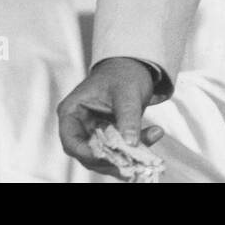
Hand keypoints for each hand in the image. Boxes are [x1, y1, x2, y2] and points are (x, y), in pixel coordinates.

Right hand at [57, 57, 165, 176]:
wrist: (133, 67)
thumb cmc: (123, 73)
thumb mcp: (127, 91)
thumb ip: (128, 116)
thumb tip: (130, 142)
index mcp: (72, 111)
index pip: (71, 141)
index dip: (86, 153)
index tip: (108, 155)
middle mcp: (79, 127)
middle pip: (88, 154)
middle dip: (113, 158)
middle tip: (137, 154)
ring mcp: (93, 134)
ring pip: (105, 157)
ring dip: (128, 155)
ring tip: (153, 136)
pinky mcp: (108, 139)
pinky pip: (118, 152)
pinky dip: (134, 151)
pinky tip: (153, 135)